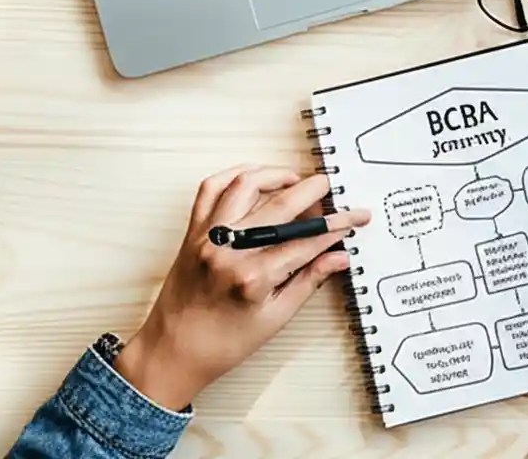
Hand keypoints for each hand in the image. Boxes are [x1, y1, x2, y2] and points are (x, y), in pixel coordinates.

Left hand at [115, 167, 371, 409]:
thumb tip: (339, 258)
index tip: (355, 217)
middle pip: (280, 206)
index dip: (336, 226)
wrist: (173, 351)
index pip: (306, 242)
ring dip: (275, 175)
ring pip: (244, 185)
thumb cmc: (222, 343)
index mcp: (252, 279)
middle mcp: (228, 251)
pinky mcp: (192, 232)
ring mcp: (207, 238)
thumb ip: (309, 281)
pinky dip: (234, 175)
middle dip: (313, 192)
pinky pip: (211, 189)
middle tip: (331, 187)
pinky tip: (255, 177)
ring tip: (296, 180)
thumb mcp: (275, 318)